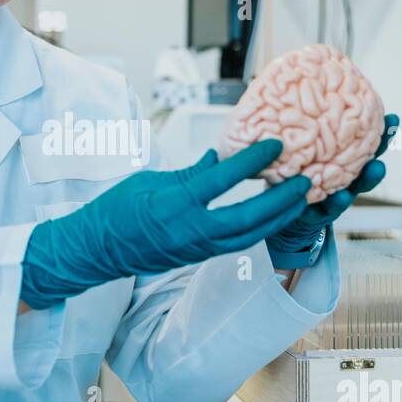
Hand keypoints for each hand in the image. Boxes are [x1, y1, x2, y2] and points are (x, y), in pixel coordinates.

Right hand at [21, 139, 310, 309]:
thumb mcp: (149, 180)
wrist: (94, 251)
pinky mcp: (196, 256)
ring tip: (300, 199)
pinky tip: (274, 216)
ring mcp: (195, 247)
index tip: (276, 144)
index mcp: (174, 204)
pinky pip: (237, 243)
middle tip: (306, 180)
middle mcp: (190, 229)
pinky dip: (260, 229)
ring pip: (249, 235)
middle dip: (281, 199)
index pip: (222, 179)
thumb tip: (219, 159)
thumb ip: (188, 172)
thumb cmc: (114, 210)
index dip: (252, 160)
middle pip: (248, 216)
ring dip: (278, 218)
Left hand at [265, 113, 398, 269]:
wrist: (278, 214)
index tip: (392, 118)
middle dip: (380, 147)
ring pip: (356, 185)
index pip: (361, 140)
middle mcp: (340, 174)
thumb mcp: (291, 150)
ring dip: (369, 177)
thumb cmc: (286, 175)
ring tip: (376, 168)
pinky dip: (338, 202)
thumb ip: (297, 130)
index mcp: (337, 156)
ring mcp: (335, 193)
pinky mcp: (321, 212)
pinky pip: (331, 207)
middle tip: (390, 133)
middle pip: (366, 160)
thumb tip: (292, 88)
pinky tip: (342, 196)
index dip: (379, 129)